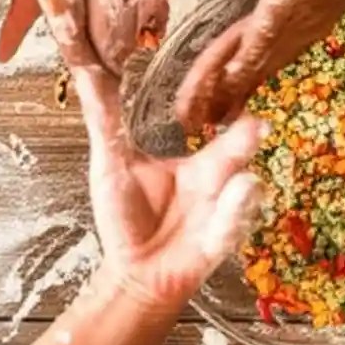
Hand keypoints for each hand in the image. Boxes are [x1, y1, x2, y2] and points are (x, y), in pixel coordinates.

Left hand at [71, 64, 265, 309]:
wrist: (135, 273)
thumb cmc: (125, 218)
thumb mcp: (111, 163)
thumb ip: (105, 120)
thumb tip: (86, 71)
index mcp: (196, 162)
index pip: (214, 129)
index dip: (224, 108)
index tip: (231, 79)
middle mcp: (215, 182)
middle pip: (234, 155)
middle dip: (246, 140)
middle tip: (257, 125)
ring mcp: (222, 211)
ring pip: (242, 192)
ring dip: (241, 190)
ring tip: (240, 182)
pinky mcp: (220, 242)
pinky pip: (231, 229)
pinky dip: (230, 221)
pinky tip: (225, 217)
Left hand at [175, 0, 344, 128]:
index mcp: (281, 3)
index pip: (251, 46)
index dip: (231, 72)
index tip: (212, 96)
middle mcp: (298, 22)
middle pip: (260, 65)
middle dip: (232, 92)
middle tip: (208, 119)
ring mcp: (312, 24)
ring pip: (277, 62)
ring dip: (252, 86)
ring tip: (229, 112)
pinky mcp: (322, 20)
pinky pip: (292, 51)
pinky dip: (273, 68)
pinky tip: (265, 75)